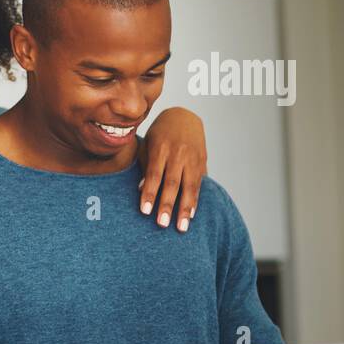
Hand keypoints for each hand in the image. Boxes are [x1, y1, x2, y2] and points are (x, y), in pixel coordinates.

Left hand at [138, 107, 205, 231]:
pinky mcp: (202, 162)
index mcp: (160, 148)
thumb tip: (141, 189)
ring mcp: (192, 158)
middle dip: (167, 205)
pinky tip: (192, 215)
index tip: (145, 211)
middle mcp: (178, 153)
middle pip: (172, 183)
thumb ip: (145, 166)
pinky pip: (198, 184)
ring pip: (189, 186)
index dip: (149, 193)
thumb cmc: (159, 135)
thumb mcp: (147, 145)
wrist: (183, 116)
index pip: (154, 174)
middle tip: (162, 224)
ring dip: (185, 209)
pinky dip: (195, 200)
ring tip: (181, 227)